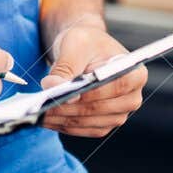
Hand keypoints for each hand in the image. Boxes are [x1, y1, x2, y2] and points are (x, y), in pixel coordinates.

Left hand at [40, 21, 143, 137]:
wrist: (85, 50)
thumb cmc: (85, 42)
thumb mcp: (75, 44)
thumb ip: (65, 66)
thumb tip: (53, 86)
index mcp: (135, 74)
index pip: (114, 87)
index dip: (89, 93)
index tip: (62, 94)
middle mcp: (132, 98)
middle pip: (98, 108)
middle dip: (68, 108)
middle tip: (41, 106)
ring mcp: (118, 115)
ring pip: (86, 121)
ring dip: (61, 119)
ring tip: (37, 113)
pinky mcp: (103, 125)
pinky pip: (82, 129)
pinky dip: (62, 125)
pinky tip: (45, 118)